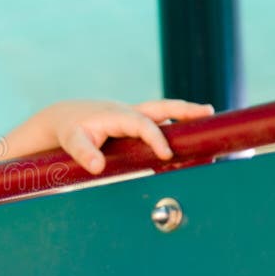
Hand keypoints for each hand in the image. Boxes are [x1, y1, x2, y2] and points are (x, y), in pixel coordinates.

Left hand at [0, 99, 213, 173]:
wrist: (65, 118)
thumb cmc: (70, 130)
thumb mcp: (71, 140)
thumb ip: (83, 153)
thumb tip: (97, 167)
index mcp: (116, 115)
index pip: (142, 124)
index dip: (155, 139)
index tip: (167, 155)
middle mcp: (129, 112)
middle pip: (161, 107)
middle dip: (184, 110)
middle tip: (207, 114)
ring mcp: (134, 116)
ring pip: (163, 113)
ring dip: (185, 115)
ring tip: (209, 120)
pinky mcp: (135, 123)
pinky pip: (158, 123)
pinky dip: (174, 127)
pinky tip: (189, 139)